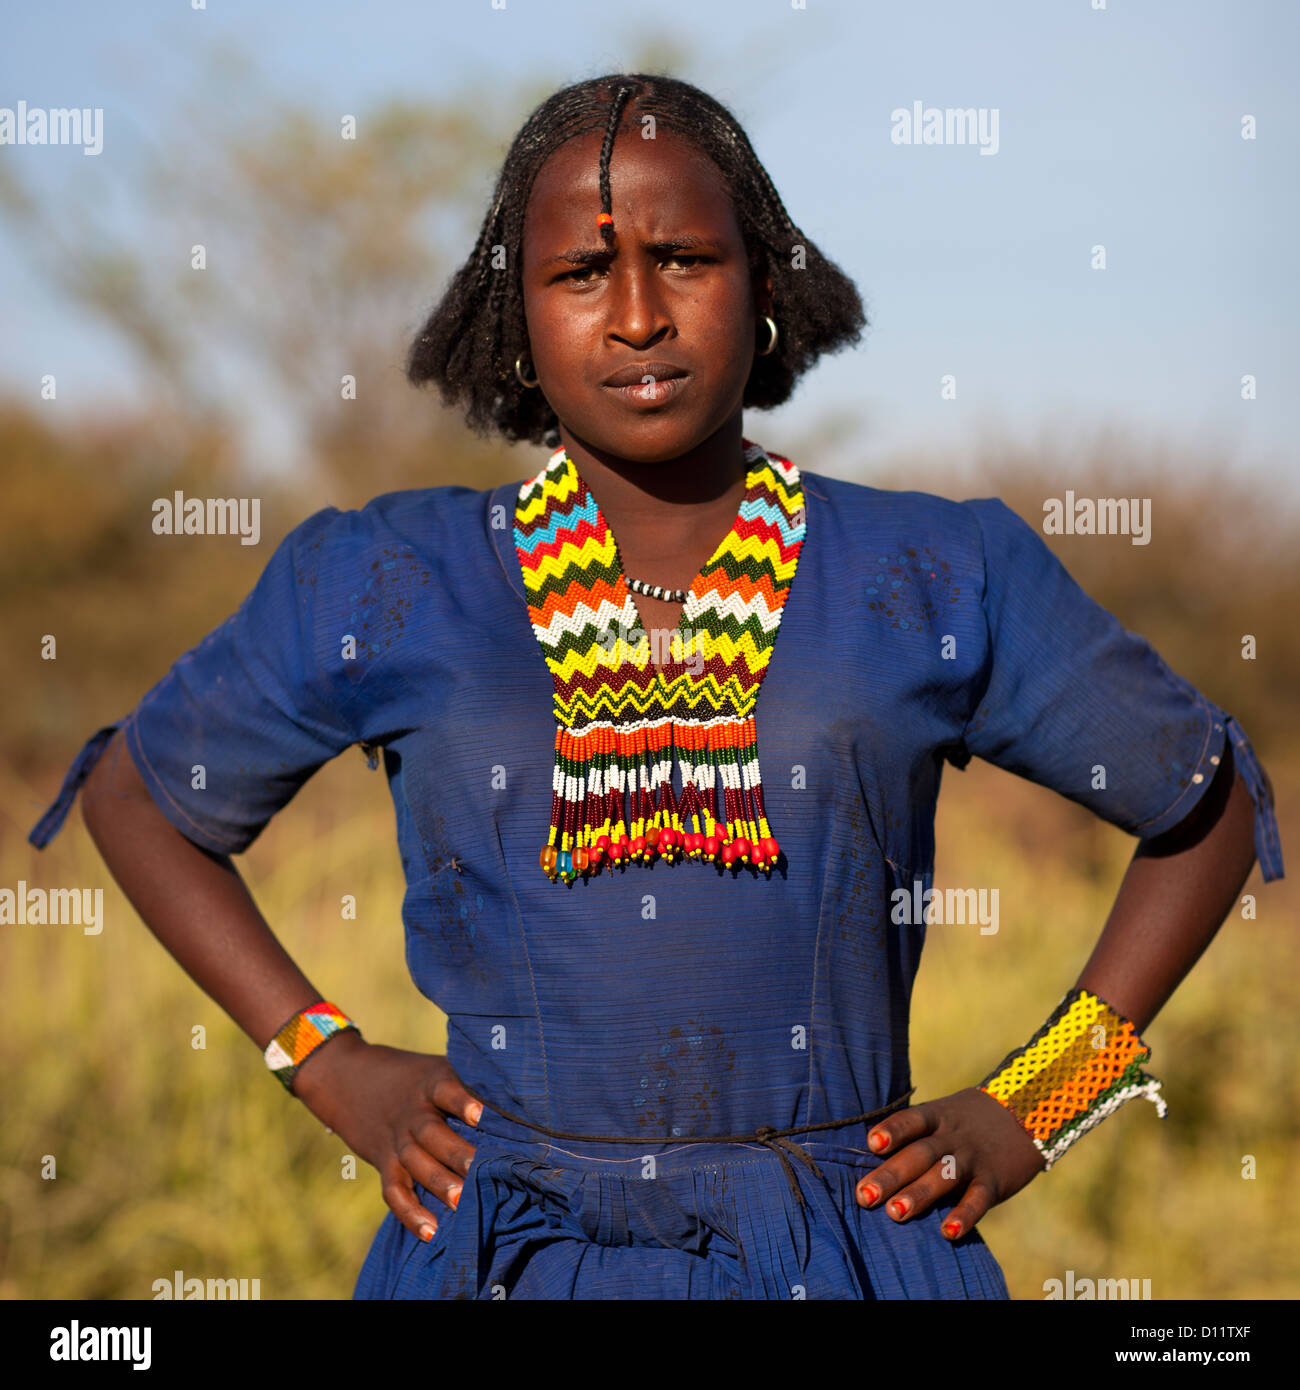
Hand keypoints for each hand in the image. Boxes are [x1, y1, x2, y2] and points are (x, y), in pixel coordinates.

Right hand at [291, 1031, 481, 1241]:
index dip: (462, 1101)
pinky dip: (409, 1212)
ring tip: (461, 1204)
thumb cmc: (412, 1076)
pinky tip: (430, 1232)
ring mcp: (396, 1139)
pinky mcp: (383, 1161)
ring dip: (437, 1184)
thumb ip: (465, 1084)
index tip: (479, 1115)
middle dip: (455, 1153)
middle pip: (431, 1133)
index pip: (445, 1090)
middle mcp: (412, 1113)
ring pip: (414, 1163)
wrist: (348, 1077)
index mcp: (429, 1084)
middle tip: (478, 1170)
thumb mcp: (435, 1068)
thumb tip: (515, 1104)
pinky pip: (394, 1189)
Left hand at [854, 1087, 1046, 1238]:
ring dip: (918, 1194)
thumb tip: (869, 1158)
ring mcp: (973, 1159)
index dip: (893, 1130)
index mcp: (936, 1117)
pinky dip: (964, 1216)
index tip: (871, 1143)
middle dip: (891, 1174)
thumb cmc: (967, 1120)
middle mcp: (952, 1137)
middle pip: (919, 1154)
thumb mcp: (943, 1114)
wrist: (1025, 1113)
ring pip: (944, 1176)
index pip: (911, 1120)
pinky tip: (947, 1232)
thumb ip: (915, 1134)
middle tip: (864, 1195)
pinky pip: (978, 1200)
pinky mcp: (994, 1181)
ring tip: (894, 1213)